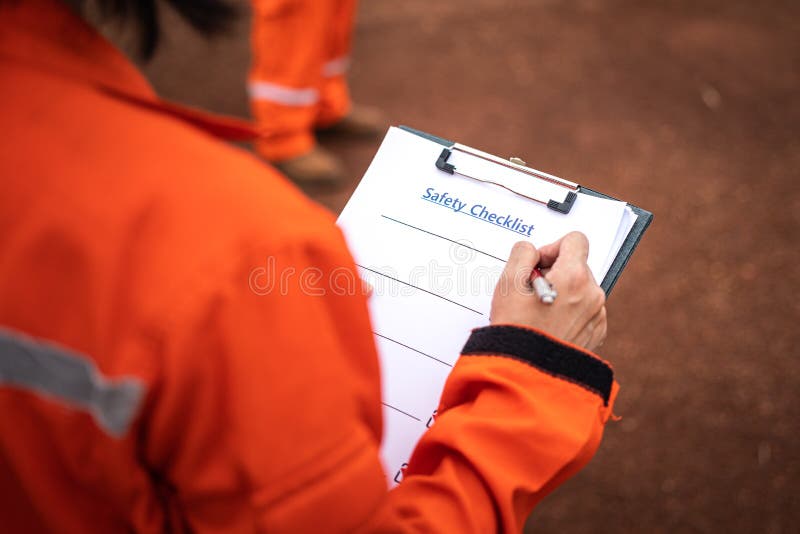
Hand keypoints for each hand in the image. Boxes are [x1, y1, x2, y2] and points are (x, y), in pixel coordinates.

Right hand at [490, 232, 606, 350]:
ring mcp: (597, 315)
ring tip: (539, 311)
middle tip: (532, 291)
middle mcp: (592, 294)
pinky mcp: (596, 333)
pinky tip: (550, 324)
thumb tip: (531, 250)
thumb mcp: (508, 283)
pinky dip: (570, 312)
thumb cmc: (516, 329)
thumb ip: (522, 254)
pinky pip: (586, 310)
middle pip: (578, 265)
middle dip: (556, 272)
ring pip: (581, 289)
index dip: (553, 247)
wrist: (526, 371)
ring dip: (563, 292)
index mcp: (573, 277)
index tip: (538, 264)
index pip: (575, 240)